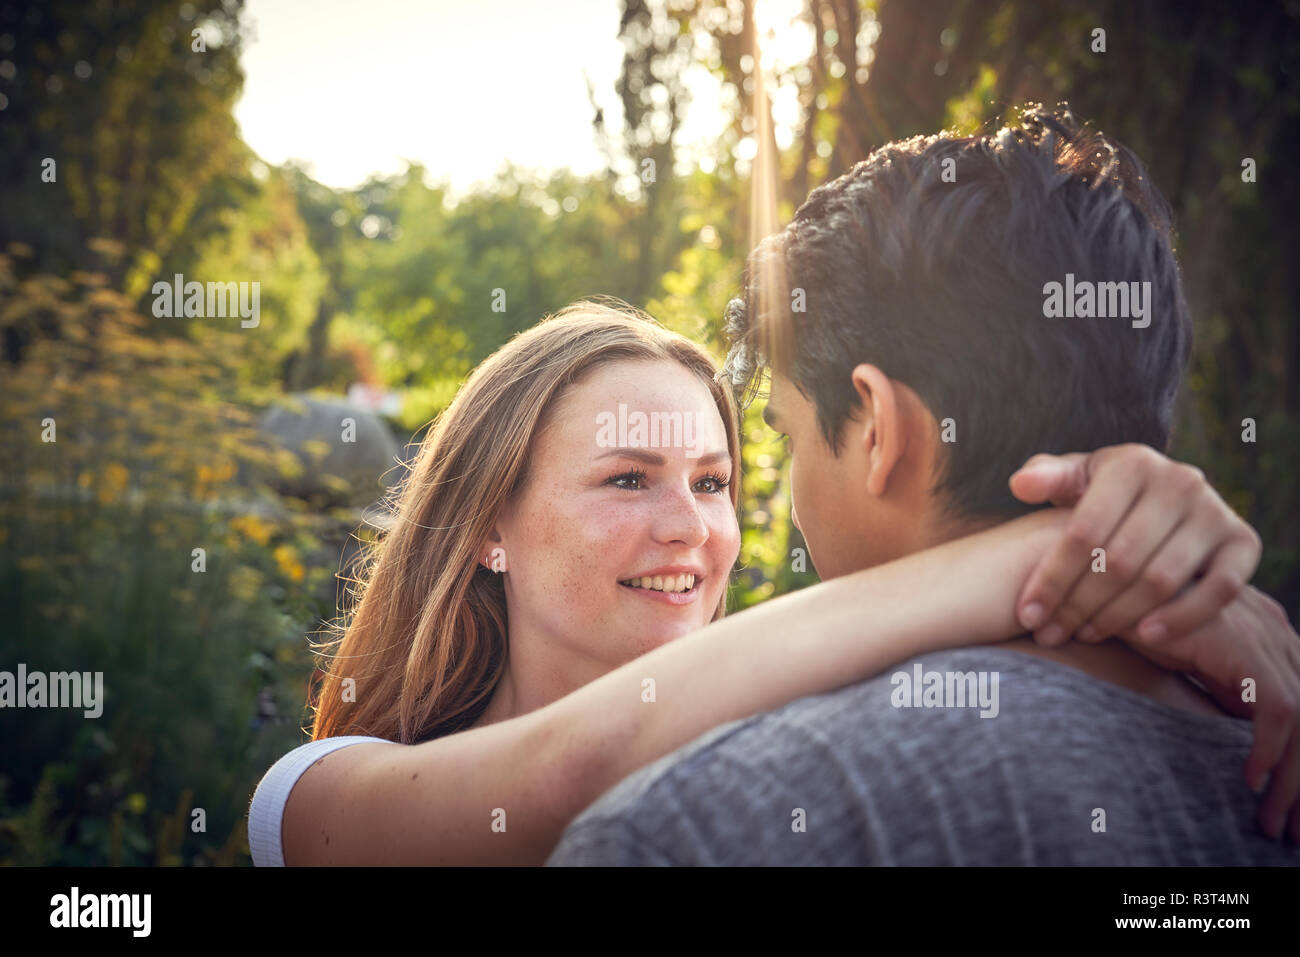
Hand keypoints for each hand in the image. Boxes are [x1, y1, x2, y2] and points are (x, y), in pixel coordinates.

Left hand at [1008, 444, 1260, 646]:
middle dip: (1078, 604)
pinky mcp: (1244, 542)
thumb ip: (1047, 477)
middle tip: (1051, 634)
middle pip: (1119, 561)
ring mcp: (1216, 512)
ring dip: (1118, 617)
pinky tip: (1145, 637)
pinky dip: (1182, 617)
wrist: (1166, 497)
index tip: (1028, 613)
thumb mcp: (1075, 477)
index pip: (1084, 531)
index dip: (1052, 577)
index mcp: (1132, 463)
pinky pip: (1218, 590)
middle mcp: (1180, 481)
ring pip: (1160, 580)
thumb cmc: (1105, 493)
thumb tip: (1021, 484)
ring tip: (1084, 635)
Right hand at [1121, 586, 1299, 840]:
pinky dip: (1270, 750)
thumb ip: (1214, 677)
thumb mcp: (1182, 655)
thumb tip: (1231, 724)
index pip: (1299, 699)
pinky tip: (1251, 778)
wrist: (1093, 585)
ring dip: (1292, 779)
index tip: (1284, 801)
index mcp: (1265, 627)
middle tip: (1289, 826)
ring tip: (1272, 818)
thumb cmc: (1124, 617)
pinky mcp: (1242, 646)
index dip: (1297, 756)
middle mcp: (1273, 627)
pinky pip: (1278, 710)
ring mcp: (1263, 633)